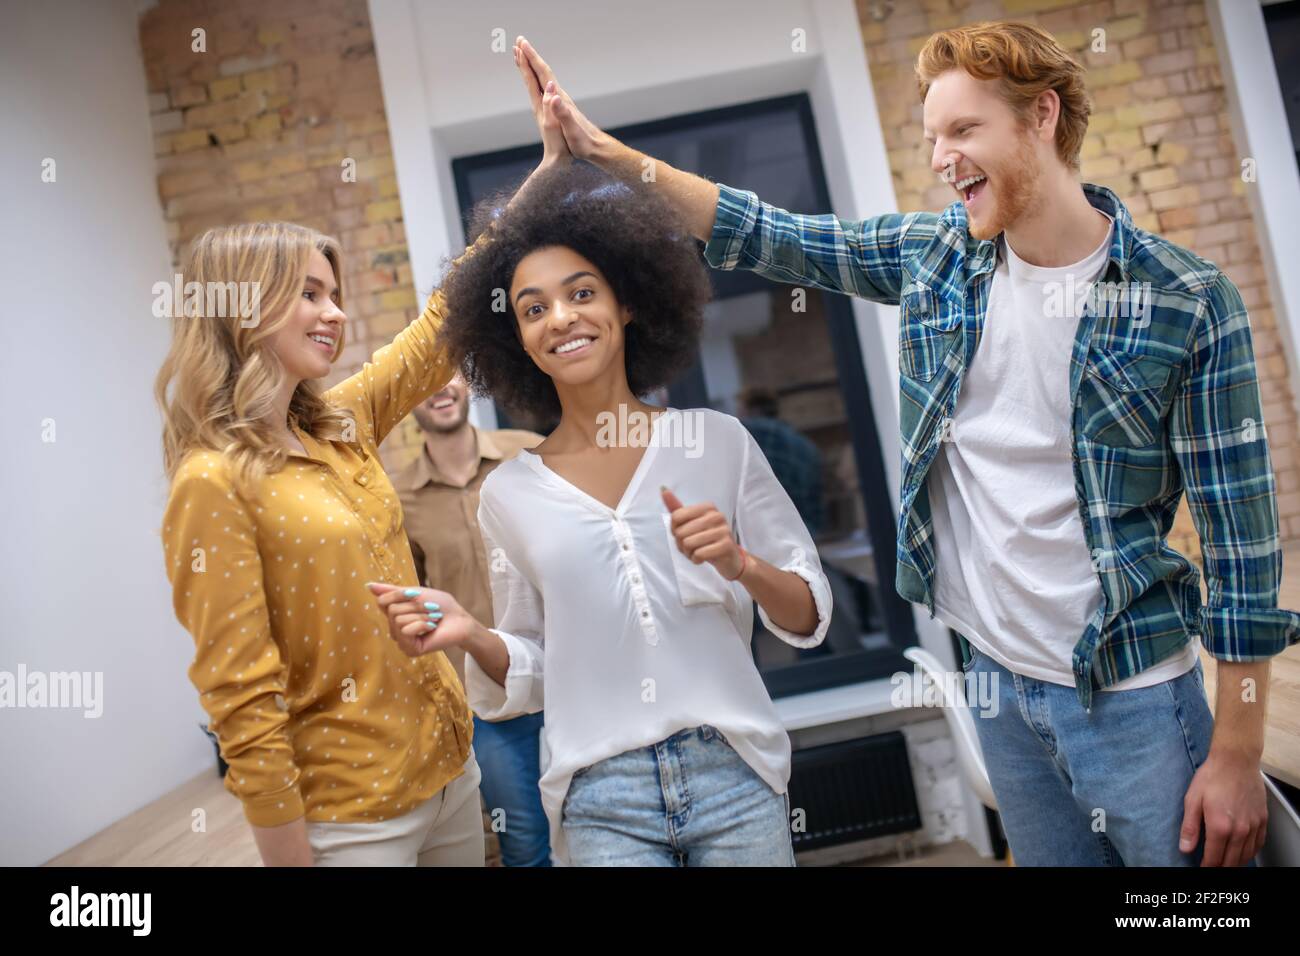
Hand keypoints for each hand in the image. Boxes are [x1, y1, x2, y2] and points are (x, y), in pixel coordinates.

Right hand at [366, 582, 480, 657]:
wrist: (460, 619)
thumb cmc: (440, 605)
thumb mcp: (415, 593)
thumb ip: (392, 592)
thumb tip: (368, 585)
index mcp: (395, 616)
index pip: (382, 601)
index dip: (400, 594)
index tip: (416, 594)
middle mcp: (395, 630)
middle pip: (392, 610)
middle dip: (415, 605)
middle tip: (430, 609)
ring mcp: (402, 641)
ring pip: (398, 620)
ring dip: (420, 615)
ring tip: (433, 619)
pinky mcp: (410, 649)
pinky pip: (406, 630)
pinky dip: (422, 624)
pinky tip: (432, 628)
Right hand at [513, 36, 605, 161]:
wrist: (596, 147)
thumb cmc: (583, 142)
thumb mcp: (572, 131)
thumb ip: (562, 113)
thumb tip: (553, 95)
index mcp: (559, 100)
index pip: (543, 75)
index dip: (531, 60)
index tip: (521, 46)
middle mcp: (560, 96)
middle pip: (543, 71)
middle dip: (530, 56)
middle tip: (519, 41)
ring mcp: (560, 100)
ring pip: (544, 77)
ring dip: (533, 64)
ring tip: (523, 54)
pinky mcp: (560, 106)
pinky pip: (545, 86)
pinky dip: (537, 78)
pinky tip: (536, 78)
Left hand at [661, 486, 744, 580]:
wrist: (728, 557)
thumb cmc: (707, 538)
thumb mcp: (691, 522)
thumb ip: (676, 507)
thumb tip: (663, 488)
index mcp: (707, 507)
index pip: (676, 516)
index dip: (674, 530)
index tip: (684, 534)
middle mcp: (716, 516)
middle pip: (680, 532)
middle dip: (681, 544)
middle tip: (692, 546)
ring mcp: (723, 530)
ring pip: (688, 543)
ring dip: (688, 553)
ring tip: (697, 551)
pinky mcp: (726, 546)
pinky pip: (698, 554)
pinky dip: (696, 560)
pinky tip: (703, 558)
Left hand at [1179, 747, 1267, 865]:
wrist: (1236, 761)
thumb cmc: (1212, 777)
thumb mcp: (1192, 799)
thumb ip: (1189, 827)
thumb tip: (1185, 848)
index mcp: (1220, 827)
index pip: (1214, 858)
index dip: (1207, 867)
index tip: (1201, 868)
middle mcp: (1240, 831)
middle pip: (1231, 861)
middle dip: (1220, 867)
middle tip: (1212, 867)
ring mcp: (1253, 826)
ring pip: (1246, 855)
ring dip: (1235, 862)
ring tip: (1225, 863)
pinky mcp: (1262, 820)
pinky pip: (1258, 844)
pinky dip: (1250, 852)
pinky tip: (1243, 852)